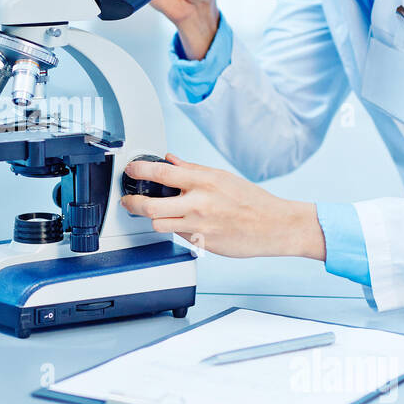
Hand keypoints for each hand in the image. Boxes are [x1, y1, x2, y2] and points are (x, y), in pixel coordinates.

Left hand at [118, 153, 326, 260]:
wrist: (275, 226)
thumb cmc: (252, 201)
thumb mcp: (222, 177)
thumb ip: (193, 170)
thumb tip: (171, 160)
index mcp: (204, 182)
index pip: (161, 174)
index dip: (139, 170)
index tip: (130, 170)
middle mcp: (199, 204)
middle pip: (150, 206)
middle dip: (132, 203)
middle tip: (128, 200)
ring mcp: (199, 226)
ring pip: (159, 224)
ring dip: (152, 219)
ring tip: (154, 213)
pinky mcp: (202, 243)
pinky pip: (177, 235)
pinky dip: (174, 228)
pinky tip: (182, 223)